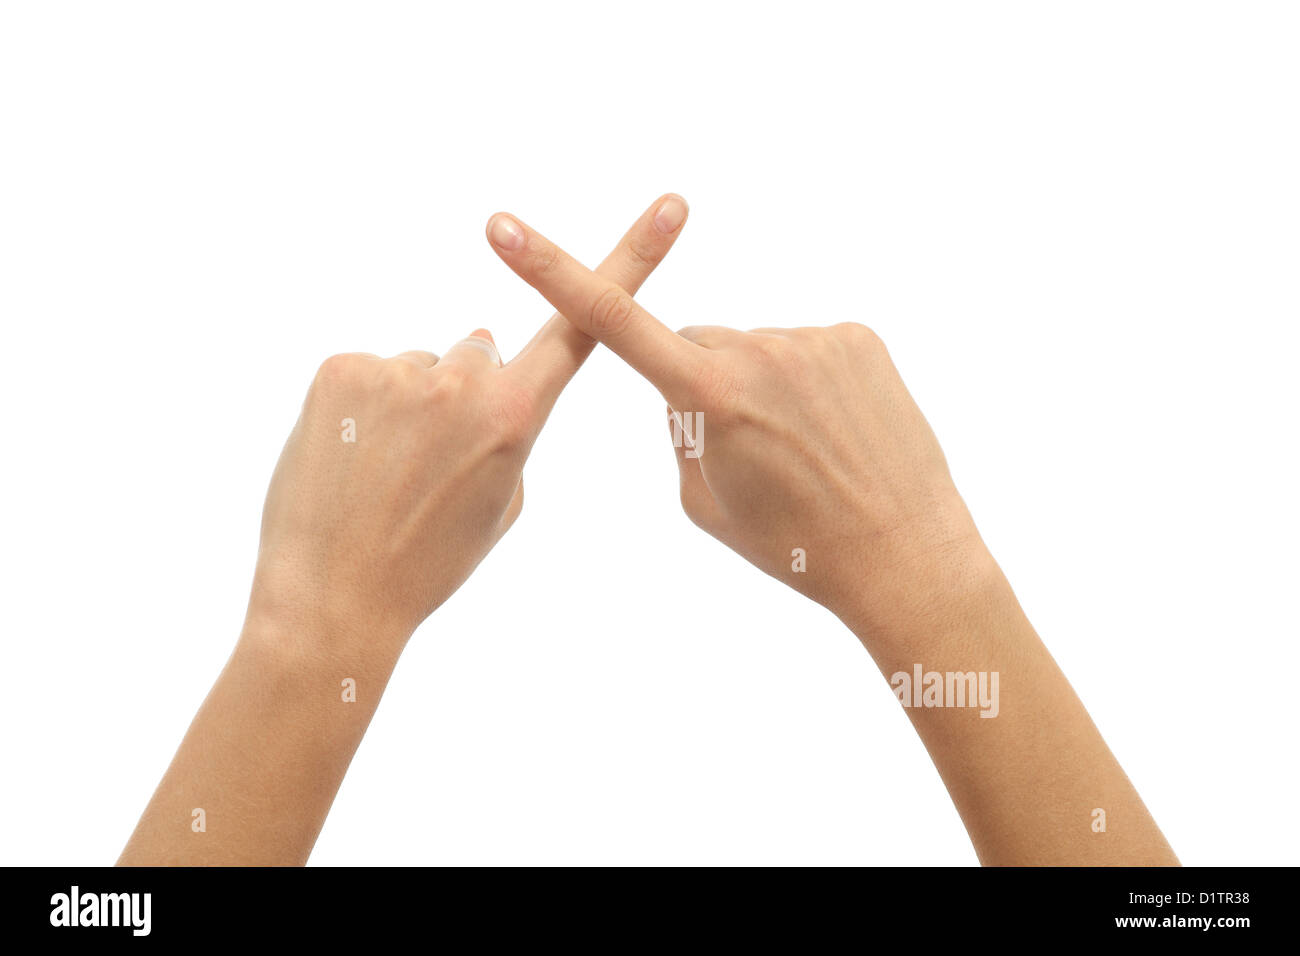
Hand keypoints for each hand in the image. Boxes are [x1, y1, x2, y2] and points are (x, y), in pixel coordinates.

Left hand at [248, 195, 689, 648]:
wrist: (333, 599)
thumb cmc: (430, 561)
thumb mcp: (502, 504)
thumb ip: (510, 422)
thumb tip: (478, 342)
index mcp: (515, 419)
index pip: (581, 329)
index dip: (630, 262)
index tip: (671, 210)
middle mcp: (463, 381)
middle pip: (477, 354)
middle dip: (466, 392)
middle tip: (429, 463)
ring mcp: (397, 371)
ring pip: (420, 367)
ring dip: (409, 405)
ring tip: (382, 471)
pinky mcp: (339, 369)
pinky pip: (368, 372)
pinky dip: (361, 407)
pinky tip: (349, 456)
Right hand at [484, 211, 982, 630]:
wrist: (903, 556)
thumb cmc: (793, 545)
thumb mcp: (704, 502)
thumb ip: (678, 429)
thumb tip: (685, 384)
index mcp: (709, 398)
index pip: (613, 324)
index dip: (552, 271)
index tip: (504, 228)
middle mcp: (758, 353)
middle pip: (695, 346)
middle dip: (699, 381)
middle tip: (746, 447)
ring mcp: (812, 340)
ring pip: (752, 348)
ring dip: (759, 384)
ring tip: (803, 449)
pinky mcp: (857, 338)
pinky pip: (802, 347)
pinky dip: (806, 380)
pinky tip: (835, 430)